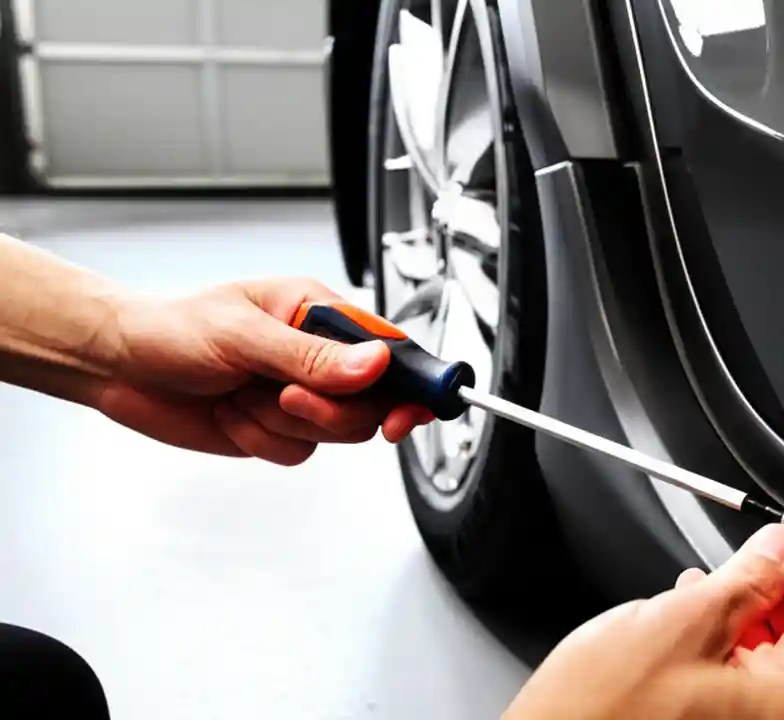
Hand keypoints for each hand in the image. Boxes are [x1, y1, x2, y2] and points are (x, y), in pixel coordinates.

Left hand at [96, 278, 431, 464]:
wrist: (118, 367)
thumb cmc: (172, 330)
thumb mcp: (243, 335)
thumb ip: (312, 356)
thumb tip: (375, 363)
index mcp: (319, 314)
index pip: (389, 348)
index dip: (412, 382)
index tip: (411, 410)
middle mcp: (318, 357)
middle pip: (372, 401)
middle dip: (331, 410)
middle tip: (288, 397)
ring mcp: (301, 396)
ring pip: (339, 432)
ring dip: (285, 422)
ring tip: (243, 397)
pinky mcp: (277, 429)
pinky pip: (299, 453)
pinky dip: (262, 441)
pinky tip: (230, 415)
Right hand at [505, 518, 783, 719]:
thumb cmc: (602, 714)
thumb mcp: (681, 622)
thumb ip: (747, 579)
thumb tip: (782, 548)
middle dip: (778, 586)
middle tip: (754, 547)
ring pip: (773, 661)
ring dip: (748, 615)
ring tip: (709, 584)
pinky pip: (745, 687)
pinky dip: (727, 648)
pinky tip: (693, 626)